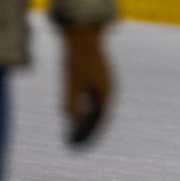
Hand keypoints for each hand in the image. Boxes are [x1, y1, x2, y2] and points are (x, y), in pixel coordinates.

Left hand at [63, 24, 114, 147]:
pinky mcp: (97, 77)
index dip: (90, 134)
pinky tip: (75, 113)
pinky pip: (94, 99)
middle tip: (76, 143)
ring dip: (88, 121)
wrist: (83, 33)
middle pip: (100, 115)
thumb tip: (71, 121)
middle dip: (89, 130)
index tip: (79, 146)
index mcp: (105, 91)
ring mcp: (104, 82)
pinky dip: (87, 110)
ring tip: (75, 132)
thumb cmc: (77, 58)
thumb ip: (72, 101)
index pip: (100, 119)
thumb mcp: (72, 81)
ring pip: (97, 107)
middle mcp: (108, 88)